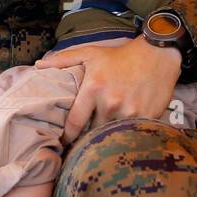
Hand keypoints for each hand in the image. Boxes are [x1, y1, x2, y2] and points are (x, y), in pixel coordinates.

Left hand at [35, 36, 180, 143]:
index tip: (64, 142)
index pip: (74, 122)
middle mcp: (110, 102)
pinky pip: (131, 133)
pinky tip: (124, 133)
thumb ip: (64, 60)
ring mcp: (130, 111)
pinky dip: (126, 133)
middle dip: (88, 135)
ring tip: (103, 138)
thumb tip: (39, 65)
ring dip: (107, 135)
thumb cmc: (120, 56)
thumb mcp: (91, 53)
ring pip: (112, 134)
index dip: (67, 136)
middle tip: (85, 139)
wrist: (157, 55)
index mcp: (93, 88)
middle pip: (93, 131)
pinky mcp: (147, 117)